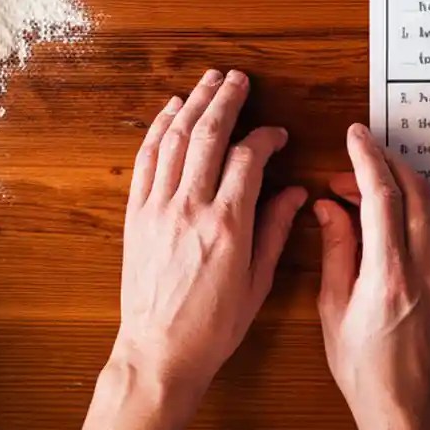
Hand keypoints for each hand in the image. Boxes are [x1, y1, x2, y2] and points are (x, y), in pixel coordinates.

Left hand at [115, 68, 306, 390]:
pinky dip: (158, 130)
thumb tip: (294, 194)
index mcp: (228, 225)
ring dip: (193, 104)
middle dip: (226, 100)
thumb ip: (275, 231)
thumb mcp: (258, 282)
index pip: (248, 158)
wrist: (159, 351)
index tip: (276, 135)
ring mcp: (158, 208)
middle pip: (208, 134)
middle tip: (239, 79)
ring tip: (209, 82)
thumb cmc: (213, 326)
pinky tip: (170, 111)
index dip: (264, 138)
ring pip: (175, 139)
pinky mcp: (136, 215)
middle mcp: (190, 208)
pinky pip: (146, 160)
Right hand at [316, 124, 429, 429]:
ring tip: (361, 187)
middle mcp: (424, 265)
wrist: (408, 406)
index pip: (381, 195)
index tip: (354, 135)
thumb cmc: (364, 368)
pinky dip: (411, 206)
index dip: (366, 158)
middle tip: (354, 156)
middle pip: (414, 188)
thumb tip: (329, 207)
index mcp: (389, 272)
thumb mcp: (333, 308)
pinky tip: (386, 213)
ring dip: (399, 183)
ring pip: (429, 204)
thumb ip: (335, 250)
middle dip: (385, 161)